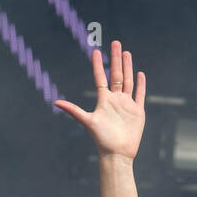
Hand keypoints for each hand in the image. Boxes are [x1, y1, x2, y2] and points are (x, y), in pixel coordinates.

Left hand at [53, 40, 145, 160]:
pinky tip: (140, 74)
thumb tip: (55, 102)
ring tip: (127, 53)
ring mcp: (127, 105)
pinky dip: (140, 84)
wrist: (117, 154)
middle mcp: (115, 100)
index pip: (100, 78)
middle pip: (116, 75)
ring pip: (128, 81)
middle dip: (116, 59)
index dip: (98, 65)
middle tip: (116, 43)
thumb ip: (73, 110)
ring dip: (128, 67)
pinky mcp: (137, 111)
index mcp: (103, 100)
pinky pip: (139, 94)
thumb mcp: (87, 121)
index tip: (96, 51)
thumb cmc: (101, 139)